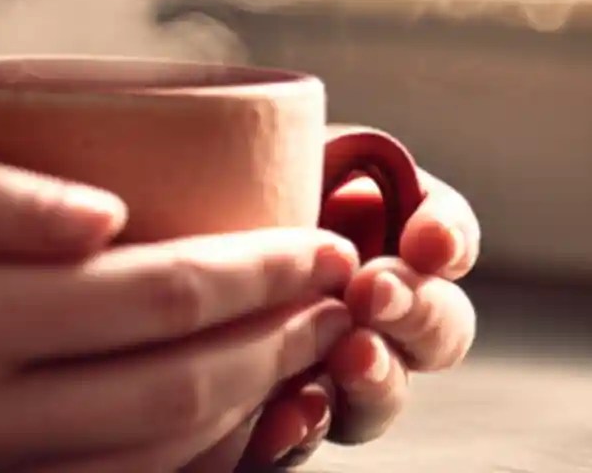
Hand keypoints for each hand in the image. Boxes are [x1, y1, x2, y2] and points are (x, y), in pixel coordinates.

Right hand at [0, 149, 358, 470]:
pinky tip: (229, 413)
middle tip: (344, 290)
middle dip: (281, 336)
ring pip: (159, 455)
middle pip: (181, 387)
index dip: (259, 270)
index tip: (324, 239)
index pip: (160, 300)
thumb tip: (115, 215)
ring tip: (311, 344)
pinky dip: (188, 456)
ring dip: (253, 400)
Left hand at [225, 168, 480, 467]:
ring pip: (384, 395)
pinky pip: (303, 442)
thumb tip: (400, 204)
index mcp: (380, 233)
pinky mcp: (274, 420)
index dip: (448, 240)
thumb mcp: (276, 149)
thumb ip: (342, 159)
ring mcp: (330, 373)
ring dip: (378, 378)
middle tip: (374, 293)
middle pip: (440, 328)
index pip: (445, 239)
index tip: (427, 241)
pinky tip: (284, 419)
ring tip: (351, 358)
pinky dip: (300, 433)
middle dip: (418, 311)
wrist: (143, 233)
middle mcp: (372, 311)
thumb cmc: (213, 178)